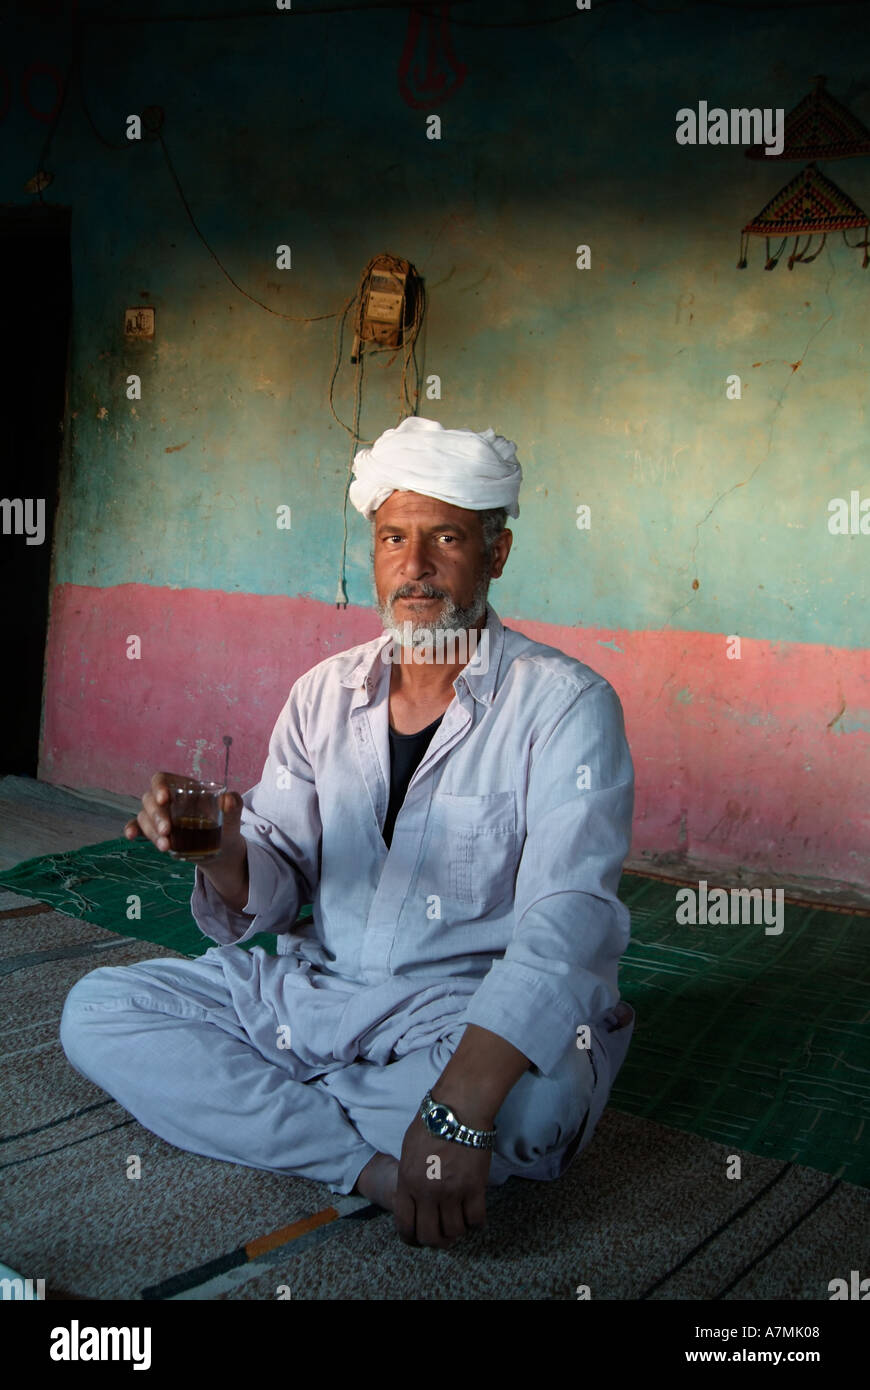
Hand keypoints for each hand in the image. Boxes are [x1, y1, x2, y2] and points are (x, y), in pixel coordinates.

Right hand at [123, 772, 242, 862]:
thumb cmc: (226, 824)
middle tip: (167, 830)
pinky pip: (139, 828)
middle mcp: (167, 799)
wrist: (222, 849)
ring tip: (166, 846)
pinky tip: (131, 836)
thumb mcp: (233, 815)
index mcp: (183, 787)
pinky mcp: (155, 832)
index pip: (162, 779)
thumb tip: (228, 799)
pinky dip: (133, 830)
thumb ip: (234, 805)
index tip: (165, 799)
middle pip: (150, 800)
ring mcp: (159, 816)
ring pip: (144, 817)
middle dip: (157, 815)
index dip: (159, 786)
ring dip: (151, 831)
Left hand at [394, 1115, 490, 1248]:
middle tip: (442, 1237)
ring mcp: (452, 1192)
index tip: (418, 1240)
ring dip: (457, 1232)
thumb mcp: (408, 1151)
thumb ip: (408, 1177)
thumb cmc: (432, 1123)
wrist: (459, 1108)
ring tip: (459, 1224)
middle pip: (430, 1236)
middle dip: (436, 1241)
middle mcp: (428, 1192)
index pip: (405, 1226)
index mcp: (407, 1182)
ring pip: (454, 1231)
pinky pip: (476, 1219)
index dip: (412, 1239)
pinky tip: (475, 1217)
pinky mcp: (475, 1187)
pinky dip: (476, 1223)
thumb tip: (411, 1195)